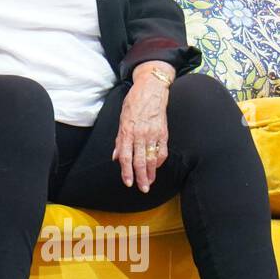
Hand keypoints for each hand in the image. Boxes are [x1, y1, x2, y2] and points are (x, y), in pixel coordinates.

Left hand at [111, 62, 173, 192]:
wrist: (151, 89)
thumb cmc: (134, 102)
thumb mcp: (122, 119)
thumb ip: (119, 139)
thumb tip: (116, 157)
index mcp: (127, 131)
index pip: (125, 157)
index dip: (126, 172)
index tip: (128, 182)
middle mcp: (140, 134)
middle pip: (139, 161)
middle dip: (140, 177)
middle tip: (142, 189)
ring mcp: (153, 134)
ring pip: (152, 159)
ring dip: (151, 173)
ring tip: (149, 183)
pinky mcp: (163, 132)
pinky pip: (162, 151)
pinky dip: (160, 161)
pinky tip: (157, 167)